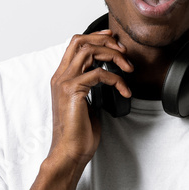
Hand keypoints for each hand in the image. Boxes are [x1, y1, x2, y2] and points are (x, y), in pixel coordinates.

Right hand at [47, 29, 133, 166]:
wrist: (70, 151)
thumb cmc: (79, 133)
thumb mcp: (86, 103)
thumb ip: (91, 86)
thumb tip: (106, 76)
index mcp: (62, 78)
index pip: (75, 44)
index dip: (95, 38)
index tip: (114, 41)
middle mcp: (60, 77)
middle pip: (80, 41)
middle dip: (106, 42)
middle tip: (124, 53)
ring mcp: (64, 82)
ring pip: (89, 51)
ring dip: (113, 56)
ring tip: (128, 68)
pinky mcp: (73, 91)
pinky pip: (100, 73)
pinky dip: (117, 79)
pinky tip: (124, 90)